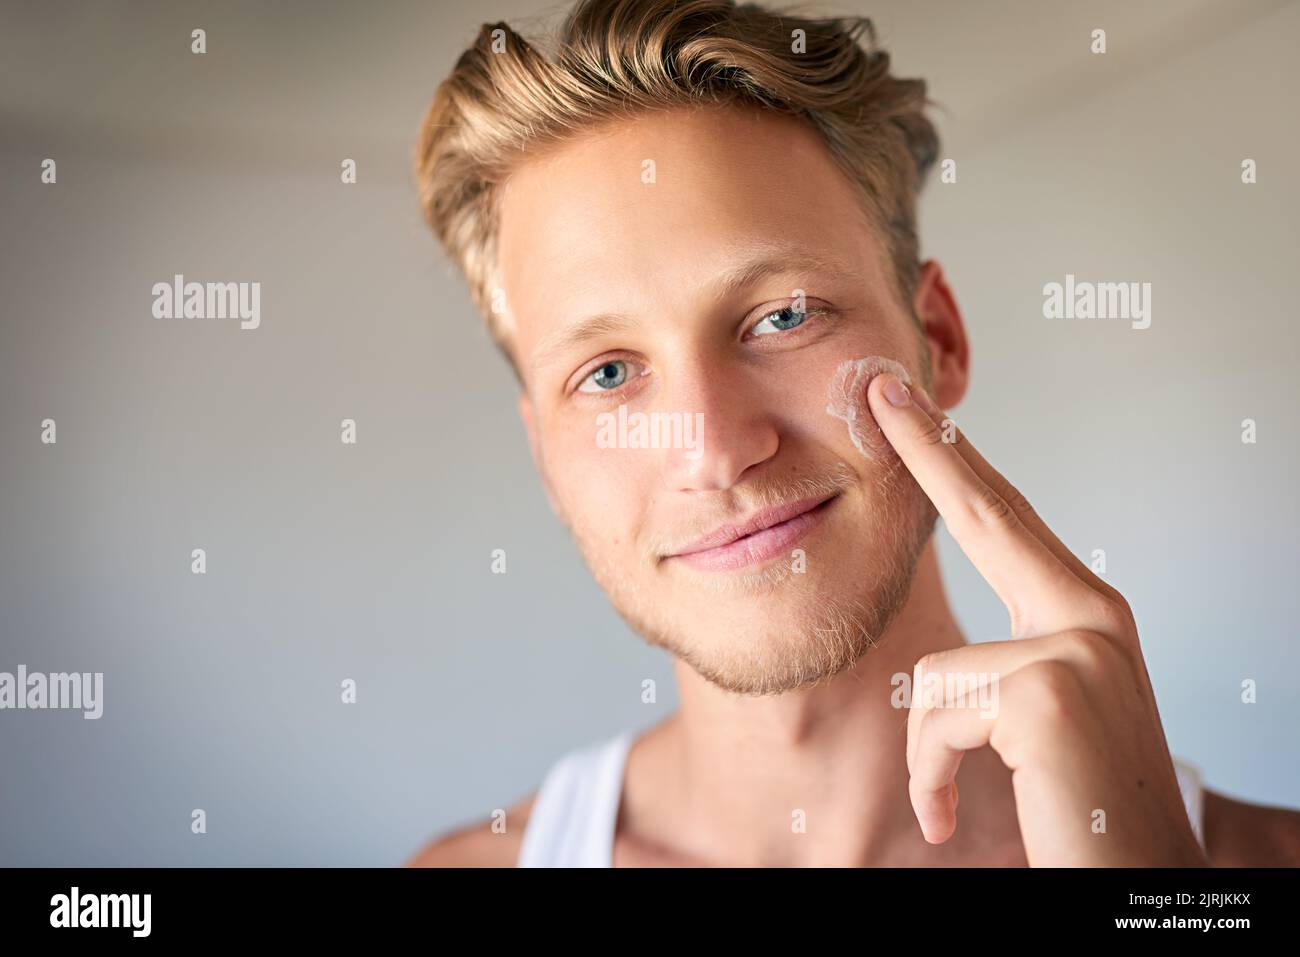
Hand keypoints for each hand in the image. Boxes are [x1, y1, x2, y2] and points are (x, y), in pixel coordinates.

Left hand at [868, 372, 1206, 865]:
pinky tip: (952, 814)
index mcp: (1085, 616)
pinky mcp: (1047, 689)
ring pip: (934, 674)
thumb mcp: (1037, 721)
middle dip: (928, 449)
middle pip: (989, 513)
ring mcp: (1077, 646)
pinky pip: (934, 718)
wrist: (1138, 883)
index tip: (915, 407)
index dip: (957, 460)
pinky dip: (929, 777)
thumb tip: (940, 663)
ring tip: (955, 799)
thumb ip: (1000, 667)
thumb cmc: (1079, 805)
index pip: (1007, 520)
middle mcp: (1092, 616)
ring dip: (928, 753)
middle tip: (882, 385)